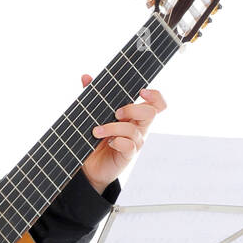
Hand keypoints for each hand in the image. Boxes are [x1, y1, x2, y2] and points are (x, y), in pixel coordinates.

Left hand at [79, 77, 166, 192]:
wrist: (91, 165)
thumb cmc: (97, 139)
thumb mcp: (96, 115)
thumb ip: (94, 97)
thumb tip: (86, 77)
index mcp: (135, 115)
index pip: (156, 104)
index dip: (154, 96)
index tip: (141, 91)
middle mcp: (139, 128)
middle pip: (150, 113)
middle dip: (132, 109)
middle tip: (115, 113)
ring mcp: (135, 142)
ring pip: (133, 130)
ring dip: (113, 127)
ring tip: (97, 131)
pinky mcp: (128, 155)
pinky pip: (129, 146)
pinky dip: (117, 142)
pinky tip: (108, 142)